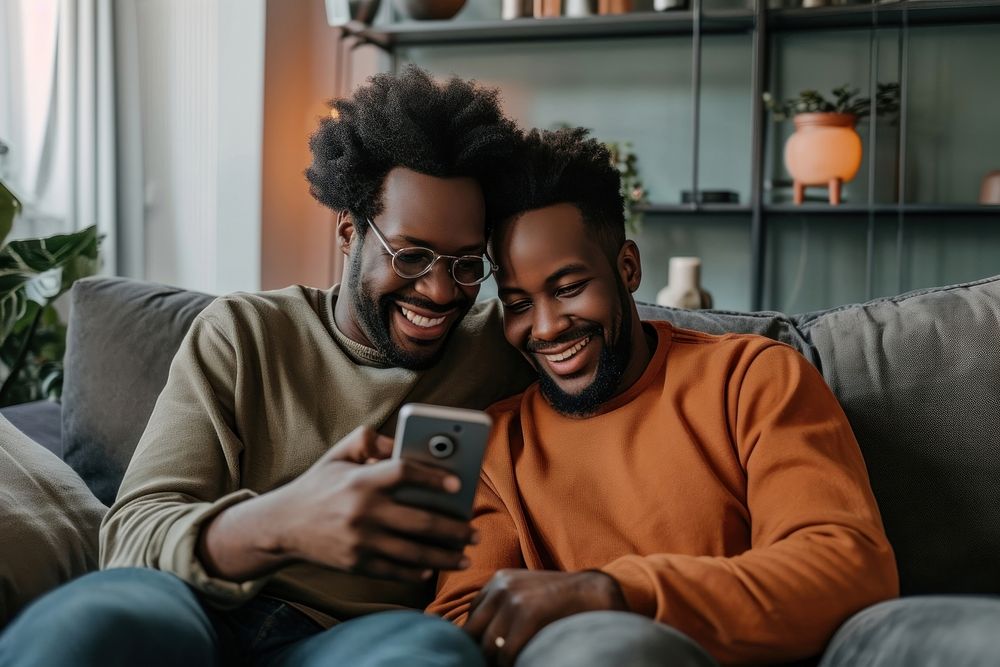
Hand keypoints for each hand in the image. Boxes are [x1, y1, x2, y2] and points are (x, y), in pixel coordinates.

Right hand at [268, 425, 476, 581]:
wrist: (283, 525)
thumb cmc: (318, 485)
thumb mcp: (339, 454)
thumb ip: (371, 440)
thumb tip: (404, 443)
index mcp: (362, 480)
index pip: (405, 473)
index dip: (434, 477)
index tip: (457, 484)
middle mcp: (364, 512)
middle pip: (421, 521)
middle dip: (454, 529)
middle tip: (474, 531)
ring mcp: (362, 541)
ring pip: (415, 552)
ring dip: (445, 556)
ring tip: (465, 555)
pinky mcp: (358, 564)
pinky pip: (396, 570)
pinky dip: (418, 571)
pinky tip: (434, 568)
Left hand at [464, 569, 627, 665]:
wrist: (594, 592)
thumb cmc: (560, 600)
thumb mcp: (526, 593)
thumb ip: (503, 607)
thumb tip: (479, 638)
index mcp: (498, 581)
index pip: (472, 618)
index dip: (476, 640)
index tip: (485, 654)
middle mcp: (501, 587)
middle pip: (472, 631)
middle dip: (478, 651)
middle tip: (489, 664)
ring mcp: (513, 599)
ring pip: (486, 645)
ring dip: (492, 662)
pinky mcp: (528, 615)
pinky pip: (504, 652)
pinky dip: (507, 665)